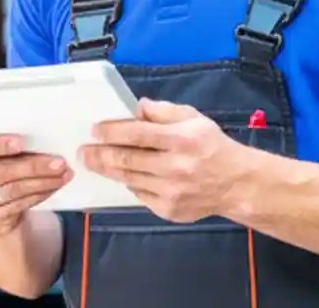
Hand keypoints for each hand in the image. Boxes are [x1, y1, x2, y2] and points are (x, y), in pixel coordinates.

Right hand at [0, 134, 72, 235]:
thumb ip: (0, 139)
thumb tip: (36, 130)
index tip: (21, 141)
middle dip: (32, 166)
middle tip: (58, 161)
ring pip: (12, 191)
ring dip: (42, 182)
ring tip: (63, 173)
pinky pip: (18, 206)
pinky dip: (39, 195)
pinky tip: (54, 186)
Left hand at [81, 98, 240, 222]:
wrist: (236, 184)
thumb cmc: (212, 146)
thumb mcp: (194, 119)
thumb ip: (164, 112)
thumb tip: (137, 108)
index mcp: (181, 140)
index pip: (137, 134)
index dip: (112, 131)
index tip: (94, 130)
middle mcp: (175, 167)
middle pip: (128, 160)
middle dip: (100, 154)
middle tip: (83, 151)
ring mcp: (171, 192)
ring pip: (129, 179)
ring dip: (107, 170)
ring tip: (92, 162)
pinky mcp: (168, 209)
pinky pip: (140, 195)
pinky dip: (129, 184)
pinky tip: (120, 176)